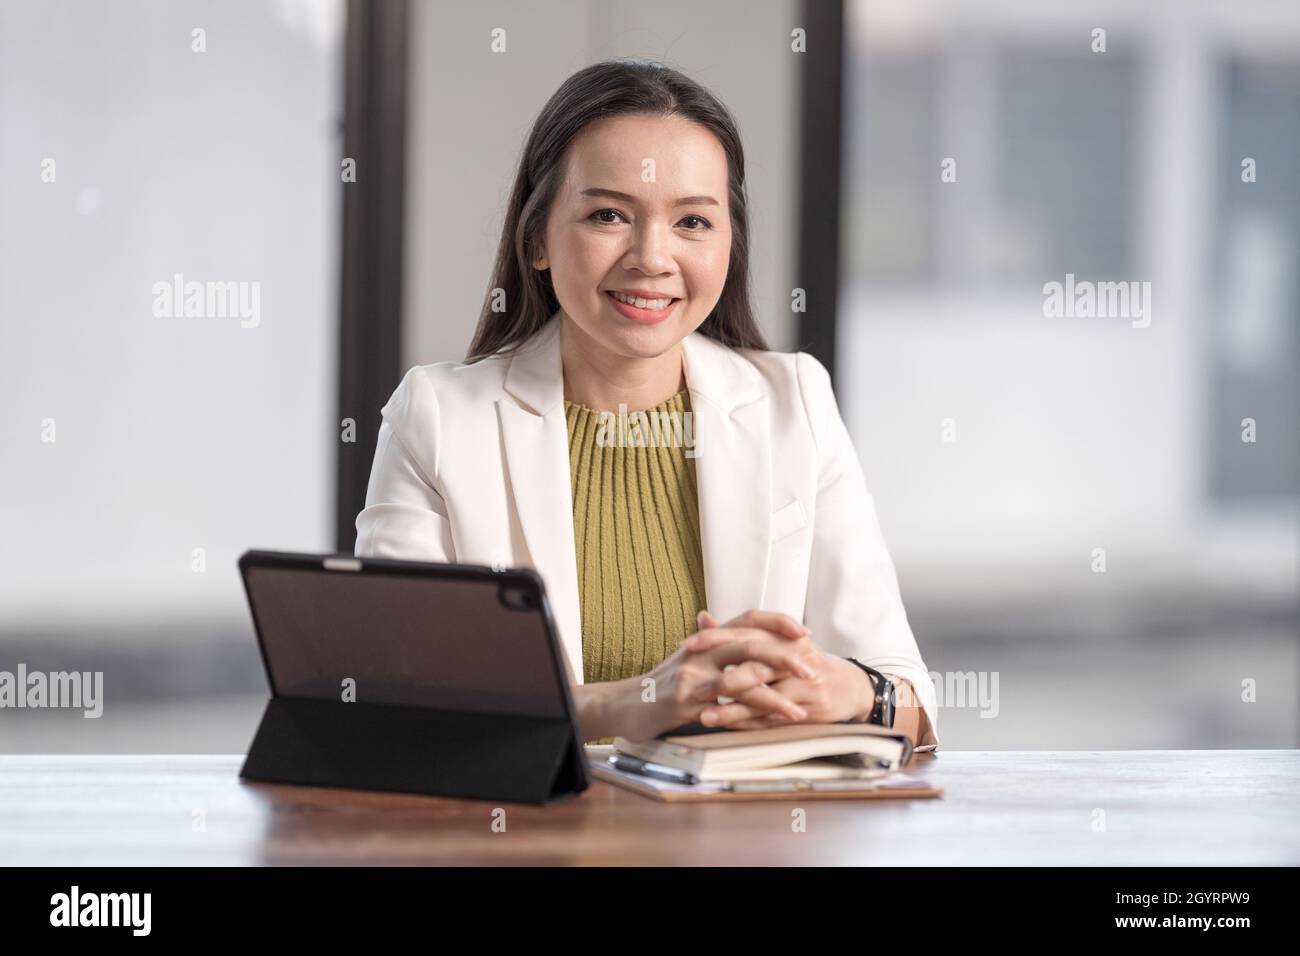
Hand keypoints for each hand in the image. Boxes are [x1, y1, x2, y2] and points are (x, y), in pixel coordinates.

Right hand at [613, 615, 822, 740]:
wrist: (624, 704)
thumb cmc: (661, 684)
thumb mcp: (688, 658)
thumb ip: (710, 642)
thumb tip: (716, 620)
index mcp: (706, 639)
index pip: (747, 618)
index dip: (777, 621)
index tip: (804, 632)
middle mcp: (701, 651)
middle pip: (750, 644)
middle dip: (785, 657)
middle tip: (812, 670)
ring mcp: (693, 676)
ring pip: (741, 679)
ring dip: (774, 696)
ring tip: (799, 710)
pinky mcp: (686, 702)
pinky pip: (725, 708)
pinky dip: (749, 718)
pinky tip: (767, 726)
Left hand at [682, 609, 870, 729]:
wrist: (851, 686)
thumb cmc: (805, 662)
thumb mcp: (776, 642)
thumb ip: (738, 633)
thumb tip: (702, 617)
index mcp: (783, 637)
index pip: (746, 634)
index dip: (716, 639)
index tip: (687, 645)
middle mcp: (794, 658)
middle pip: (754, 666)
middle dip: (721, 678)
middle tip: (691, 687)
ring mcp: (803, 685)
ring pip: (762, 697)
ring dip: (732, 708)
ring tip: (704, 716)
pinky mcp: (808, 709)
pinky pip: (774, 718)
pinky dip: (750, 724)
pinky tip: (729, 728)